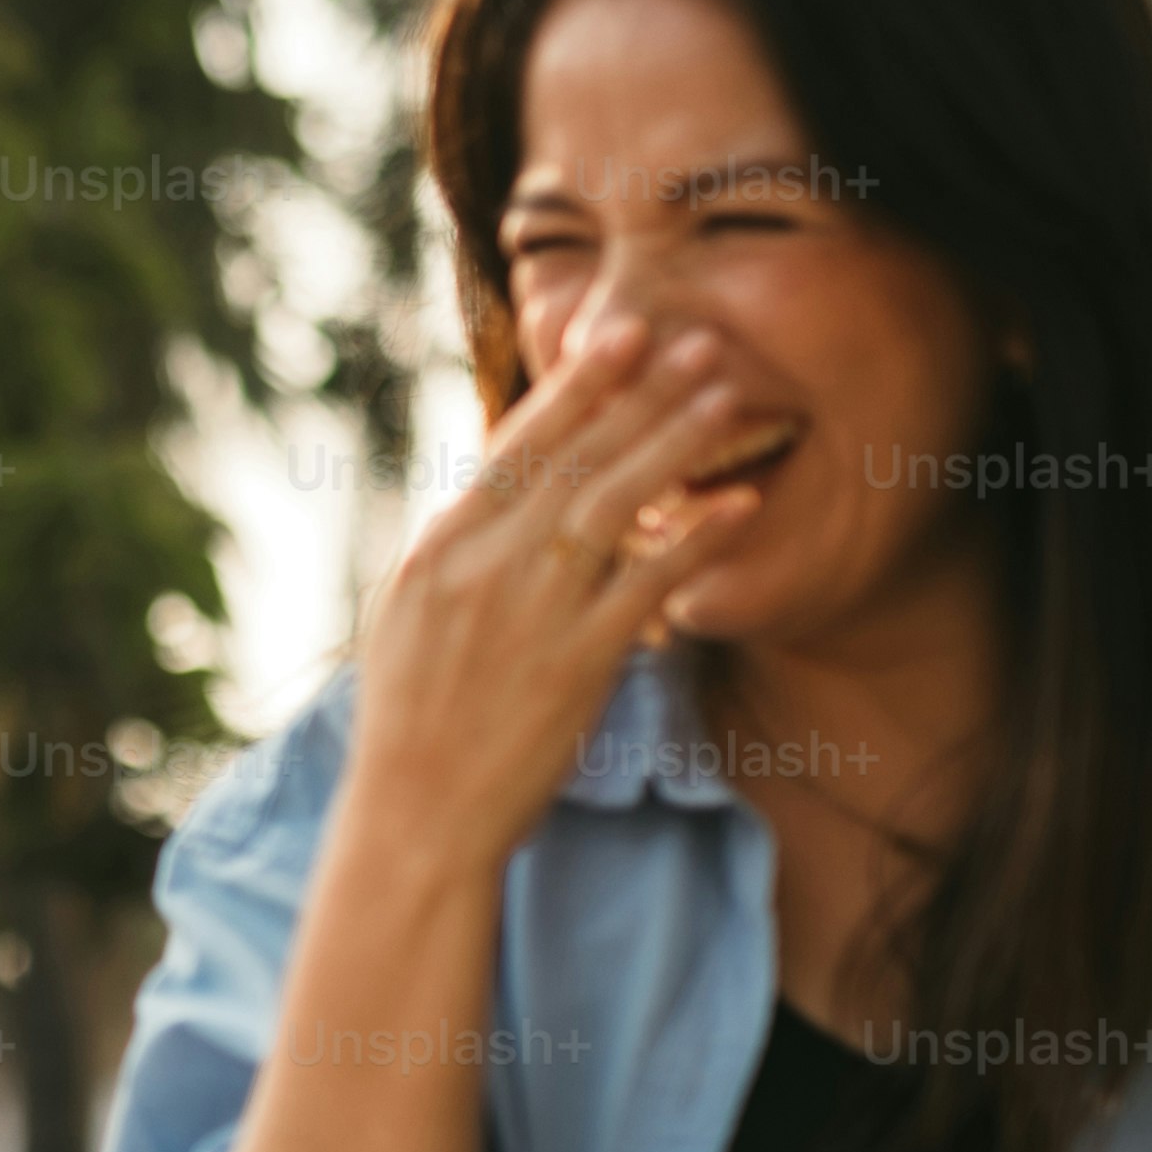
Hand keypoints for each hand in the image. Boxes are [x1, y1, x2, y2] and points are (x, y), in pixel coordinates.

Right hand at [337, 317, 765, 875]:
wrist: (415, 818)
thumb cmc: (414, 726)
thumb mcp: (411, 620)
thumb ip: (460, 556)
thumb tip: (506, 500)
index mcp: (437, 549)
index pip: (514, 446)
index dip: (575, 387)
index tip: (619, 333)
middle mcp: (480, 567)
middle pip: (572, 459)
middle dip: (640, 392)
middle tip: (698, 338)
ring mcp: (528, 613)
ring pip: (612, 504)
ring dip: (675, 443)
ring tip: (730, 397)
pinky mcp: (574, 665)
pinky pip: (648, 587)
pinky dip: (696, 541)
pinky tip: (740, 507)